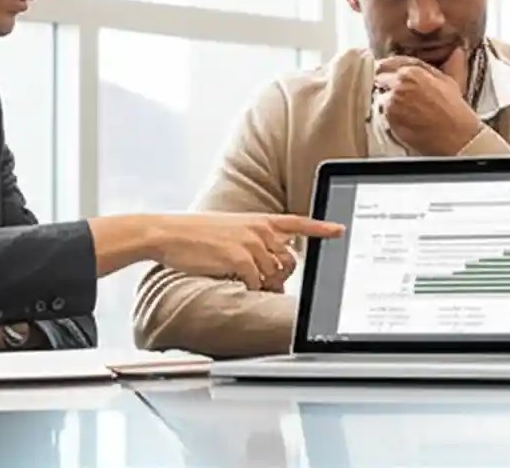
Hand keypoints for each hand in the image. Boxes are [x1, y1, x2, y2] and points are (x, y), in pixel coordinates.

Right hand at [156, 213, 341, 290]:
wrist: (169, 233)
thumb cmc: (196, 235)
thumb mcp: (231, 229)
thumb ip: (254, 241)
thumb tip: (270, 266)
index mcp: (259, 220)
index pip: (298, 223)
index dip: (321, 228)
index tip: (340, 230)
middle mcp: (259, 229)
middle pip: (290, 260)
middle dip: (282, 275)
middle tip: (264, 281)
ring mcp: (251, 243)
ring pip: (274, 274)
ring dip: (264, 284)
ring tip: (244, 280)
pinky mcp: (239, 258)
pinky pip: (256, 283)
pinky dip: (249, 288)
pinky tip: (235, 282)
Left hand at [374, 46, 482, 154]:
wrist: (454, 135)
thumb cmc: (454, 110)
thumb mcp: (451, 83)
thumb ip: (450, 64)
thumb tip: (457, 52)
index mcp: (412, 71)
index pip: (387, 64)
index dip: (386, 70)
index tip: (386, 75)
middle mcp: (398, 83)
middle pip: (379, 79)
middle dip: (384, 85)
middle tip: (393, 94)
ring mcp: (391, 101)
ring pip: (379, 96)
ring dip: (385, 101)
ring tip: (399, 109)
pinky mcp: (389, 117)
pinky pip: (381, 113)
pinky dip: (387, 115)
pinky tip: (400, 119)